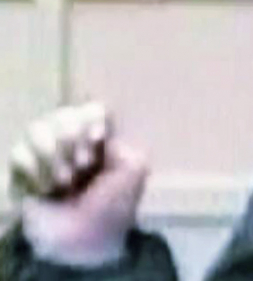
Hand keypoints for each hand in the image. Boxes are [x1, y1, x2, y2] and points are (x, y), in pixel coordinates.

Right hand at [8, 102, 148, 267]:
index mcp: (99, 137)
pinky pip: (18, 153)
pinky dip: (34, 169)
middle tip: (84, 166)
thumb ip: (124, 138)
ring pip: (37, 128)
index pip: (90, 108)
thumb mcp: (135, 169)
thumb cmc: (112, 207)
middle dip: (73, 139)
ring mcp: (43, 155)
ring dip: (54, 154)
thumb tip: (99, 129)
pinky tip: (45, 189)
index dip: (91, 118)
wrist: (83, 243)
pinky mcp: (20, 172)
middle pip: (63, 114)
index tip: (98, 139)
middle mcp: (70, 141)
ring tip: (65, 182)